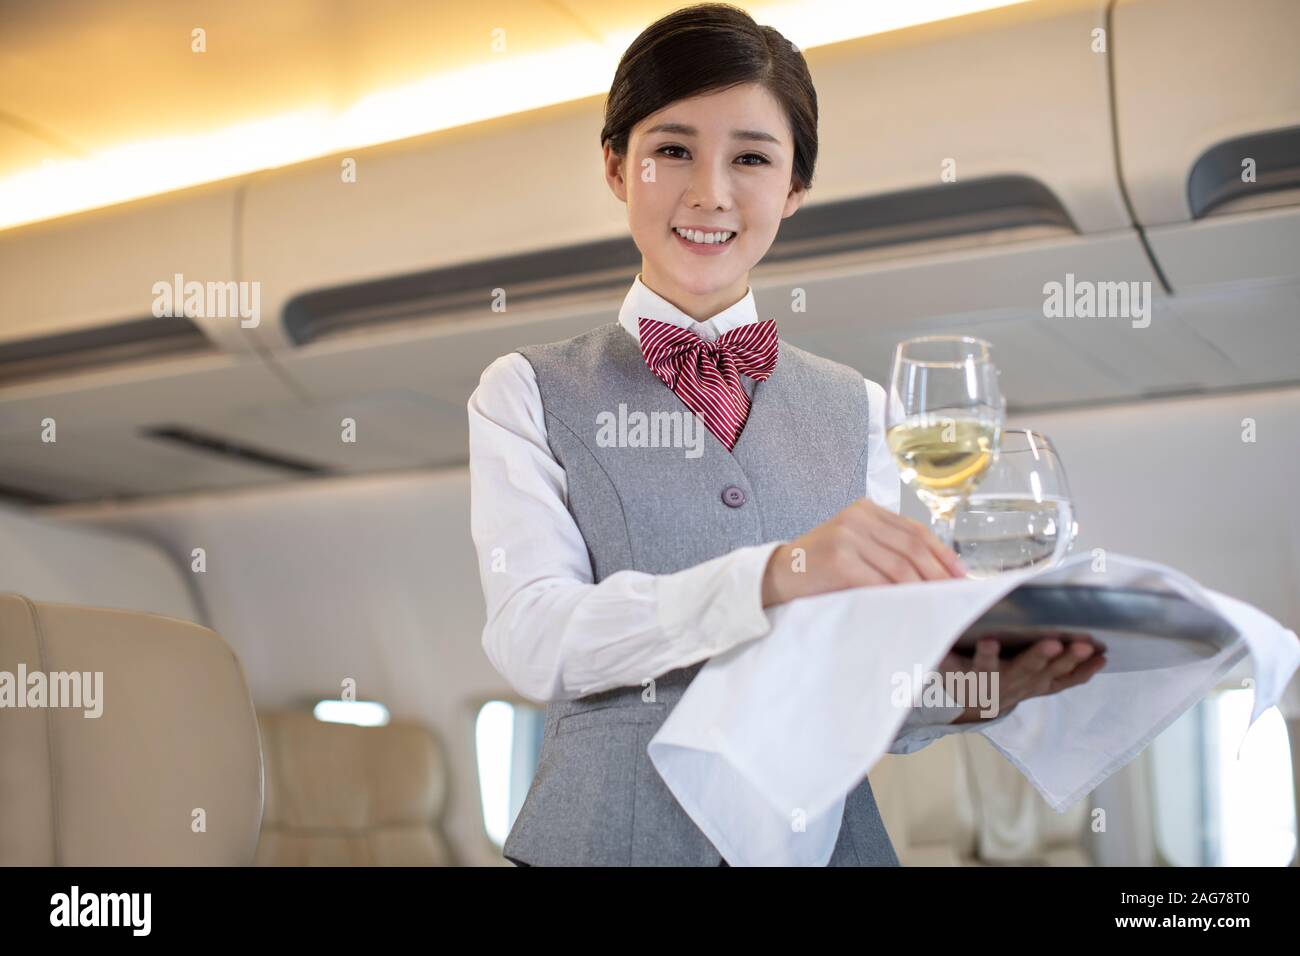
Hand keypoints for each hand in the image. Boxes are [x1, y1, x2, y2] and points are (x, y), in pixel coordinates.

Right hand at [761, 498, 965, 607]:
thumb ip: (885, 548)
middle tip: (954, 595)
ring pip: (900, 565)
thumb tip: (933, 572)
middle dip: (938, 574)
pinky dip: (898, 596)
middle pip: (912, 547)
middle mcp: (857, 517)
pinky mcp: (839, 560)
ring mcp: (847, 537)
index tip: (960, 575)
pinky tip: (908, 608)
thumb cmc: (819, 567)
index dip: (942, 553)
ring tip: (936, 604)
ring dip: (923, 588)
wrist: (775, 575)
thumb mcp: (853, 545)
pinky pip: (879, 581)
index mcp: (865, 510)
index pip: (915, 530)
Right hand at [939, 631, 1107, 722]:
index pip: (981, 665)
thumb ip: (942, 645)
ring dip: (1070, 661)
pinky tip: (1100, 658)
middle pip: (1025, 669)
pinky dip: (1084, 672)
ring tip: (1086, 646)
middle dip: (1040, 657)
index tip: (987, 641)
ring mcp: (1030, 686)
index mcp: (980, 674)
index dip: (985, 654)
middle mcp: (1008, 682)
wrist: (977, 702)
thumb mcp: (947, 661)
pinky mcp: (1044, 687)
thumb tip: (929, 619)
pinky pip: (1066, 682)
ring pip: (1051, 675)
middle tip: (1054, 644)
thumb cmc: (962, 672)